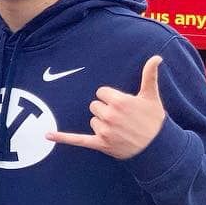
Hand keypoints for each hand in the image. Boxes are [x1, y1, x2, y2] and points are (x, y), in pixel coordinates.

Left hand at [48, 55, 165, 159]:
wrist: (158, 148)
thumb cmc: (154, 120)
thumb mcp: (151, 96)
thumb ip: (149, 75)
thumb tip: (156, 56)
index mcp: (119, 101)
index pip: (101, 92)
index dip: (111, 98)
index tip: (124, 105)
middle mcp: (110, 115)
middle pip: (94, 105)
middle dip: (106, 111)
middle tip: (123, 119)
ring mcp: (105, 130)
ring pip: (92, 120)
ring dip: (102, 124)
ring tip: (120, 129)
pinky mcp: (101, 143)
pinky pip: (78, 140)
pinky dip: (63, 138)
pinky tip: (47, 135)